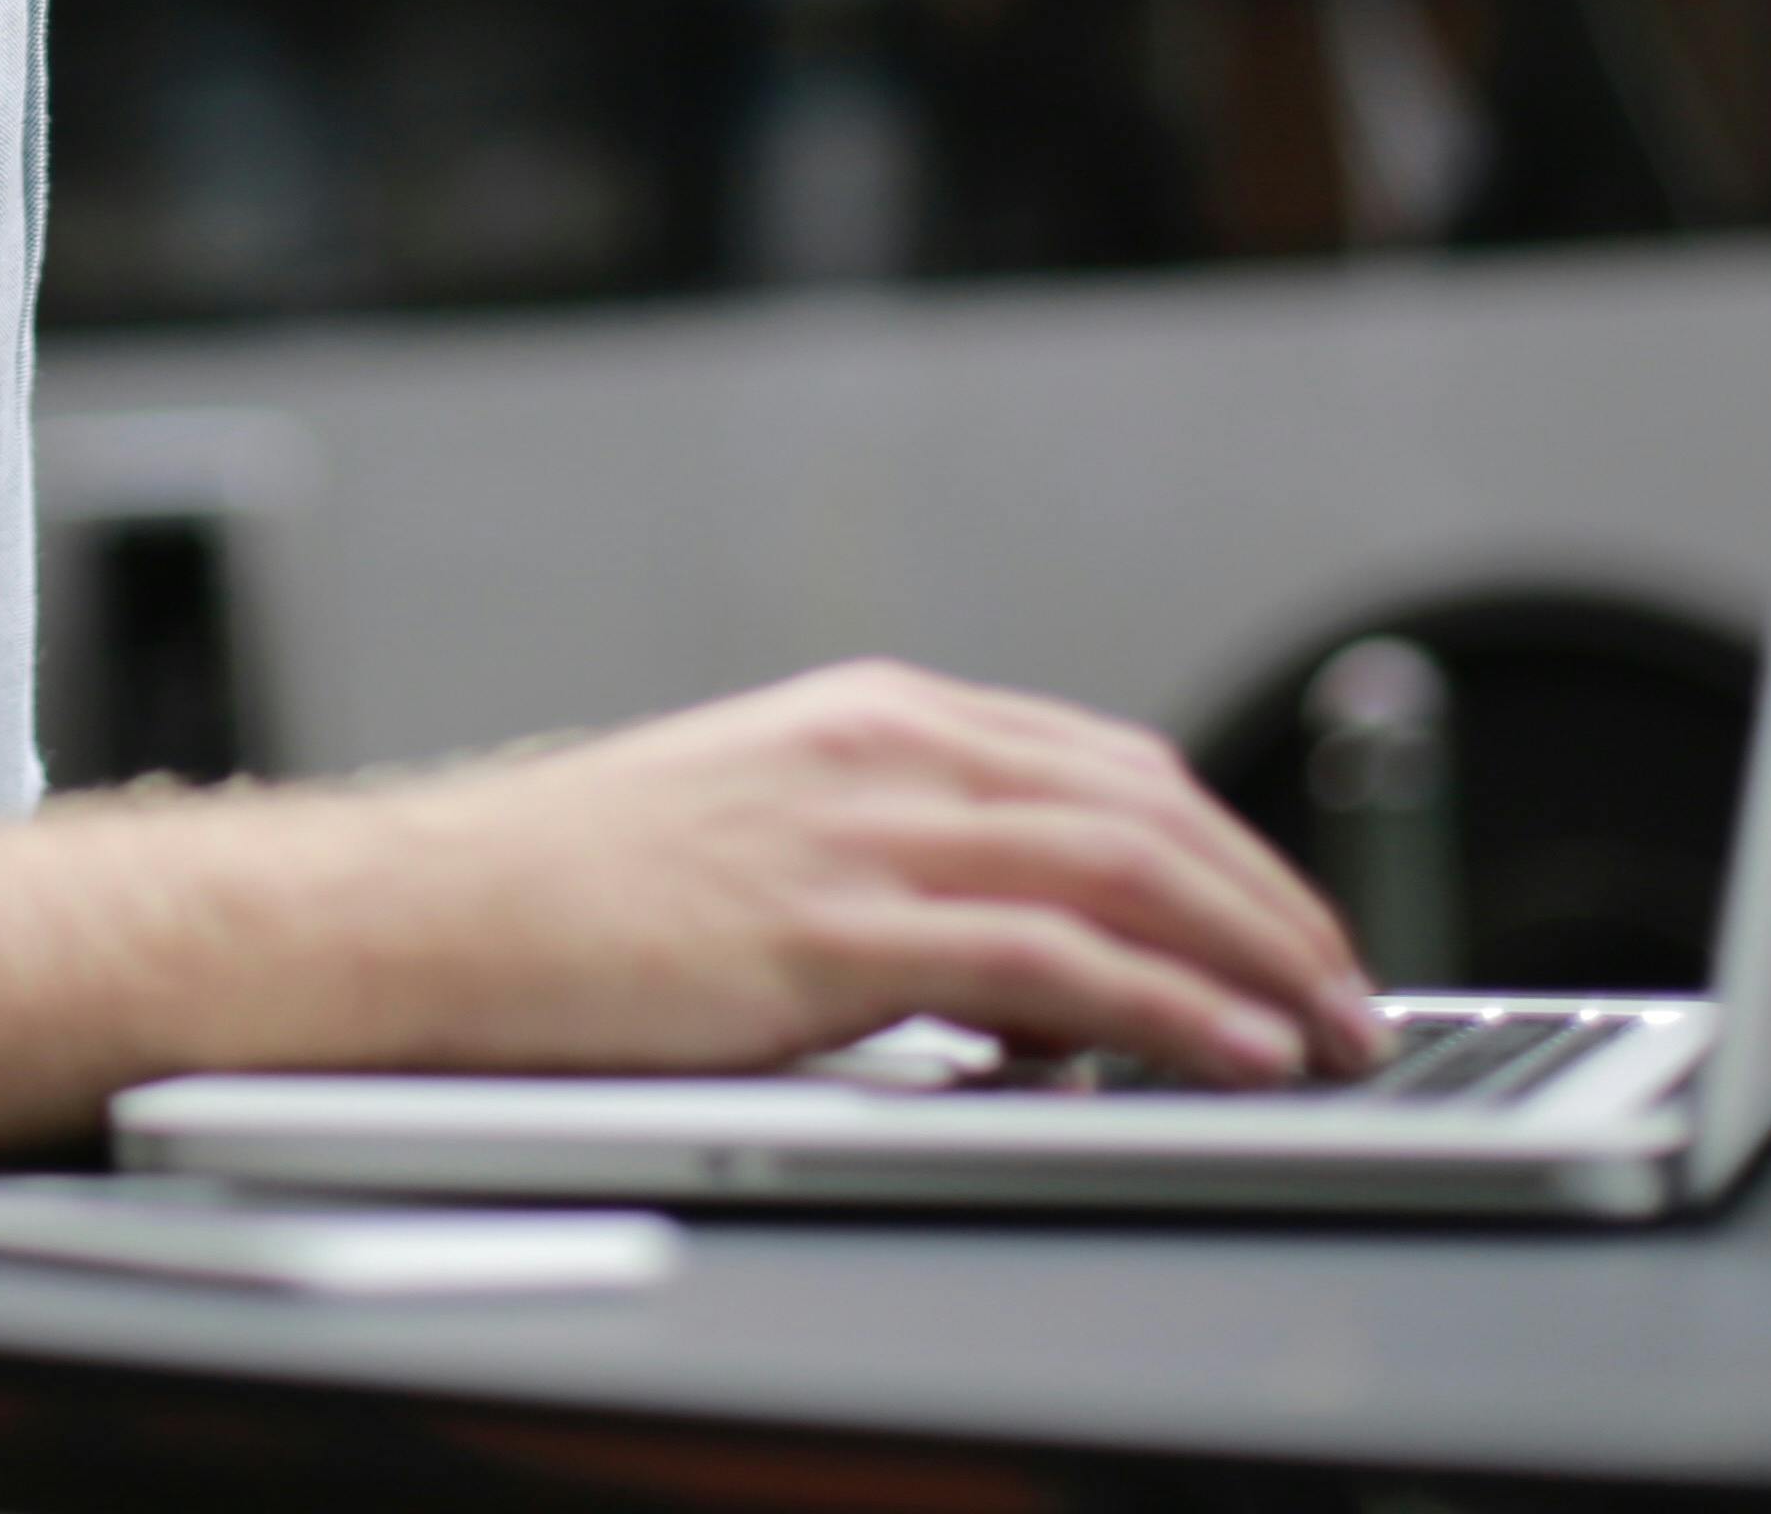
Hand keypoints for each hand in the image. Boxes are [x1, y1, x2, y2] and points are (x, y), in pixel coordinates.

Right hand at [0, 661, 1383, 1150]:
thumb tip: (1028, 989)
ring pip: (1126, 871)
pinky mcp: (834, 926)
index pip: (1103, 767)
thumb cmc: (556, 911)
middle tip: (1357, 992)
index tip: (1293, 927)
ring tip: (1334, 1032)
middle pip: (1146, 805)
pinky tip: (1230, 1050)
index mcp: (865, 719)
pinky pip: (1054, 960)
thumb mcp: (750, 859)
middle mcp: (880, 746)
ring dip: (1256, 956)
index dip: (1223, 850)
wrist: (413, 923)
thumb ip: (892, 890)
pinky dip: (1168, 1005)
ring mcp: (858, 827)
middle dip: (1275, 904)